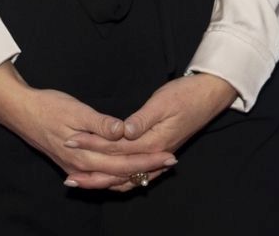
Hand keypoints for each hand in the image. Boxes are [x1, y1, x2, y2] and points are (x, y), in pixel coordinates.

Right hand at [0, 62, 174, 191]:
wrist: (19, 112)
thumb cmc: (47, 107)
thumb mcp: (75, 110)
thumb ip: (100, 123)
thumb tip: (122, 130)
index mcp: (86, 155)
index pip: (125, 162)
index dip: (149, 159)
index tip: (170, 154)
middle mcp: (82, 167)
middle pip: (122, 173)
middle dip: (148, 167)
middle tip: (171, 161)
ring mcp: (76, 168)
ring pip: (111, 178)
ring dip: (133, 174)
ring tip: (155, 167)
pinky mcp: (72, 164)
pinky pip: (99, 176)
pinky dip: (115, 176)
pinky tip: (125, 173)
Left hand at [65, 72, 236, 191]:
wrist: (209, 97)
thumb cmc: (185, 95)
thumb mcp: (163, 102)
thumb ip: (142, 119)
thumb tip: (123, 131)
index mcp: (153, 141)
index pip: (115, 148)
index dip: (91, 145)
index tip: (70, 141)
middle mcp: (155, 154)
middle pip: (119, 170)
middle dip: (92, 173)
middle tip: (69, 177)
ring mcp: (158, 156)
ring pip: (128, 178)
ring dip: (104, 182)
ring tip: (82, 184)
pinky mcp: (159, 153)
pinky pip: (137, 175)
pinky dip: (120, 180)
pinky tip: (108, 180)